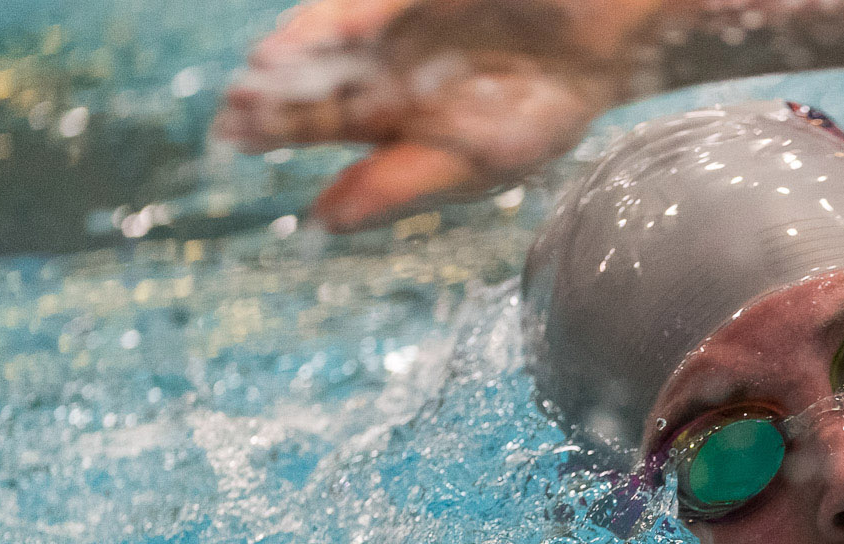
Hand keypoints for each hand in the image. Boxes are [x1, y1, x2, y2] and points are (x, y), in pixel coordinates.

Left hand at [214, 0, 639, 230]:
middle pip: (313, 76)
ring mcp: (396, 24)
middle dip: (274, 92)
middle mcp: (384, 64)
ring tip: (260, 76)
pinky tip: (317, 42)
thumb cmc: (547, 106)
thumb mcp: (473, 161)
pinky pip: (374, 5)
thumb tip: (322, 221)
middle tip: (234, 112)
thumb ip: (398, 185)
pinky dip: (344, 22)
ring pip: (330, 38)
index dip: (280, 126)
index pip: (322, 121)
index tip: (238, 135)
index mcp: (394, 114)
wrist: (609, 39)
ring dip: (293, 55)